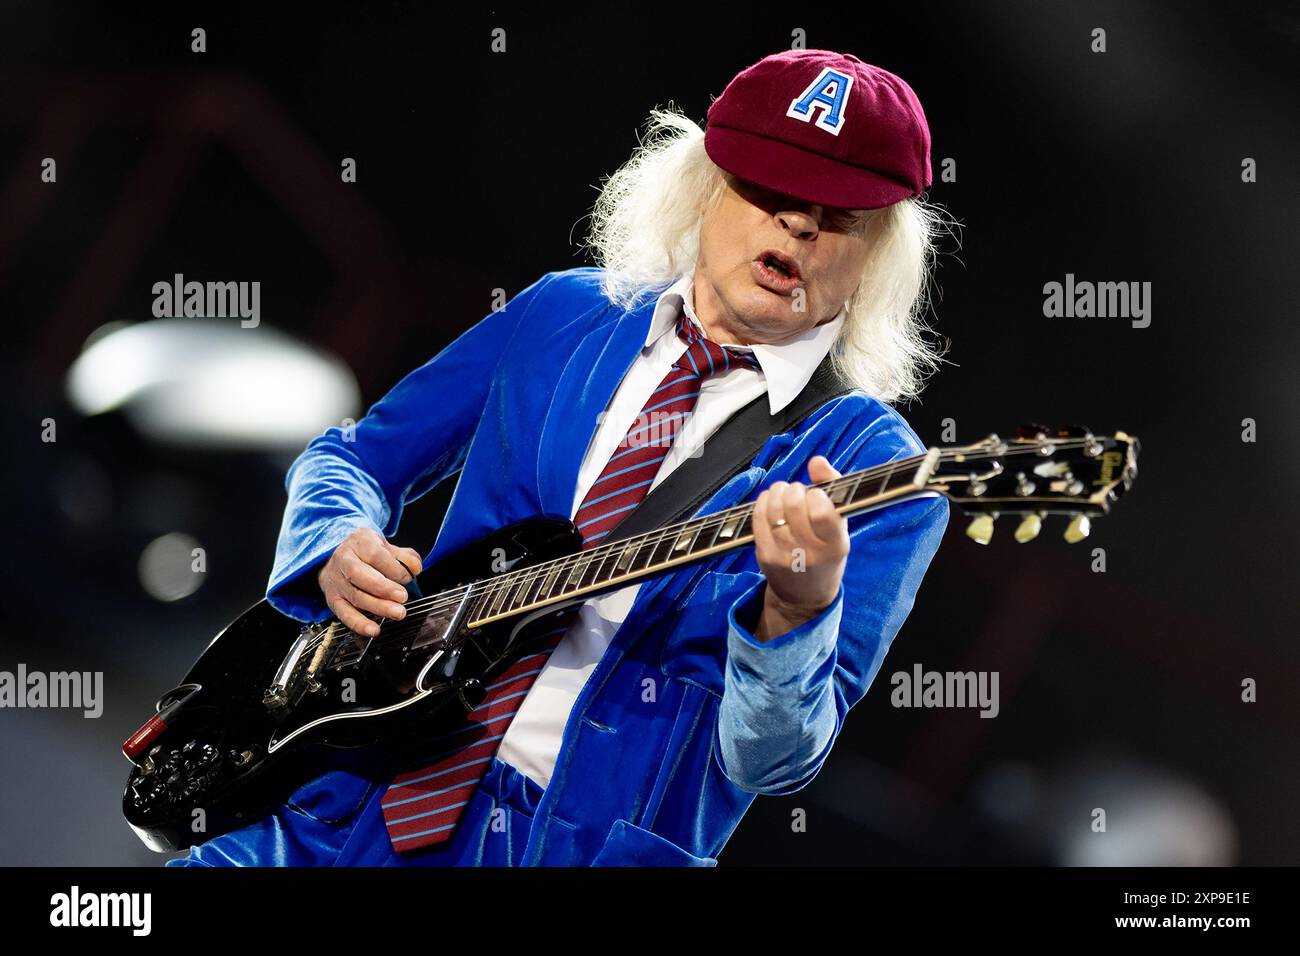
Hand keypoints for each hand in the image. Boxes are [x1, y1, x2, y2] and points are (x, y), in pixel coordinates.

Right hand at [318, 528, 422, 636]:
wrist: (334, 557)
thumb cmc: (365, 552)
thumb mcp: (385, 546)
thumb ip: (404, 556)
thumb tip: (415, 568)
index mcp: (359, 542)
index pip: (375, 554)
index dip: (393, 568)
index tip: (408, 577)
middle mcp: (344, 560)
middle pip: (360, 574)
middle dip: (384, 588)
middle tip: (403, 597)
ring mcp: (337, 581)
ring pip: (355, 596)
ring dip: (378, 607)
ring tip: (397, 613)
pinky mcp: (333, 599)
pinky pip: (344, 614)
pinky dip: (359, 624)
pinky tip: (374, 630)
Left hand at [752, 455, 849, 640]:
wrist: (805, 596)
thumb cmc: (827, 554)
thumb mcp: (840, 527)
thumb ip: (833, 489)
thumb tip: (817, 460)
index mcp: (835, 546)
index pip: (821, 513)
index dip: (815, 495)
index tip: (816, 494)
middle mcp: (810, 554)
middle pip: (793, 506)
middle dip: (794, 490)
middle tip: (798, 492)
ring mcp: (784, 556)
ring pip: (774, 510)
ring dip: (778, 492)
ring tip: (784, 492)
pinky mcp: (764, 556)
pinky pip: (758, 519)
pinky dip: (763, 502)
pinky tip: (770, 500)